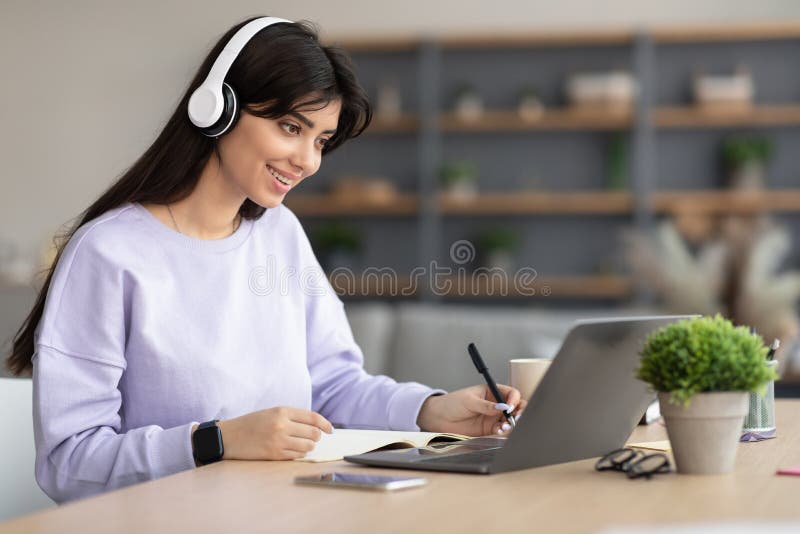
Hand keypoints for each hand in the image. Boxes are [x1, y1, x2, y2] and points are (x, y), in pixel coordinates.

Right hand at [196, 407, 332, 460]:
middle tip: (313, 438)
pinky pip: (296, 456)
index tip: (330, 430)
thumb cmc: (251, 423)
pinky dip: (299, 454)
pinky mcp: (274, 454)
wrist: (229, 436)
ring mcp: (279, 441)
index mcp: (282, 411)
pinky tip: (294, 450)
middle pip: (313, 433)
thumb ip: (292, 416)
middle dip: (317, 437)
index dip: (325, 424)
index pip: (313, 418)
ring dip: (308, 446)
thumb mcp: (272, 412)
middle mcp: (282, 425)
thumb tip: (316, 425)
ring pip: (307, 446)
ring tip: (303, 444)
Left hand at [416, 384, 525, 436]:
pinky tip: (499, 431)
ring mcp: (493, 417)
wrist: (439, 418)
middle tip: (517, 417)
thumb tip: (503, 407)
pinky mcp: (489, 429)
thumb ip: (486, 406)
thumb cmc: (452, 404)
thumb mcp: (469, 401)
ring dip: (512, 423)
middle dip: (519, 412)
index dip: (514, 399)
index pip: (510, 393)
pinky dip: (504, 431)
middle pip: (515, 407)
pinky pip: (501, 430)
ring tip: (505, 426)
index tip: (511, 406)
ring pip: (510, 420)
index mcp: (491, 392)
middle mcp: (495, 404)